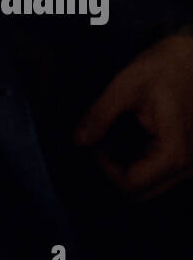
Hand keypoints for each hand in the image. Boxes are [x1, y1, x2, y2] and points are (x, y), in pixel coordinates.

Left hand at [72, 32, 192, 198]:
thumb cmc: (165, 66)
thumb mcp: (126, 86)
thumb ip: (100, 115)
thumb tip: (77, 141)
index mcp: (174, 153)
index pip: (131, 185)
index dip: (104, 168)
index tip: (92, 143)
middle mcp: (187, 167)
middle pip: (140, 193)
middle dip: (112, 172)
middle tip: (97, 143)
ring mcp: (189, 164)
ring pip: (149, 185)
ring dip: (124, 168)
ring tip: (110, 138)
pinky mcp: (186, 156)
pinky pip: (157, 173)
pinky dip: (137, 162)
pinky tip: (125, 138)